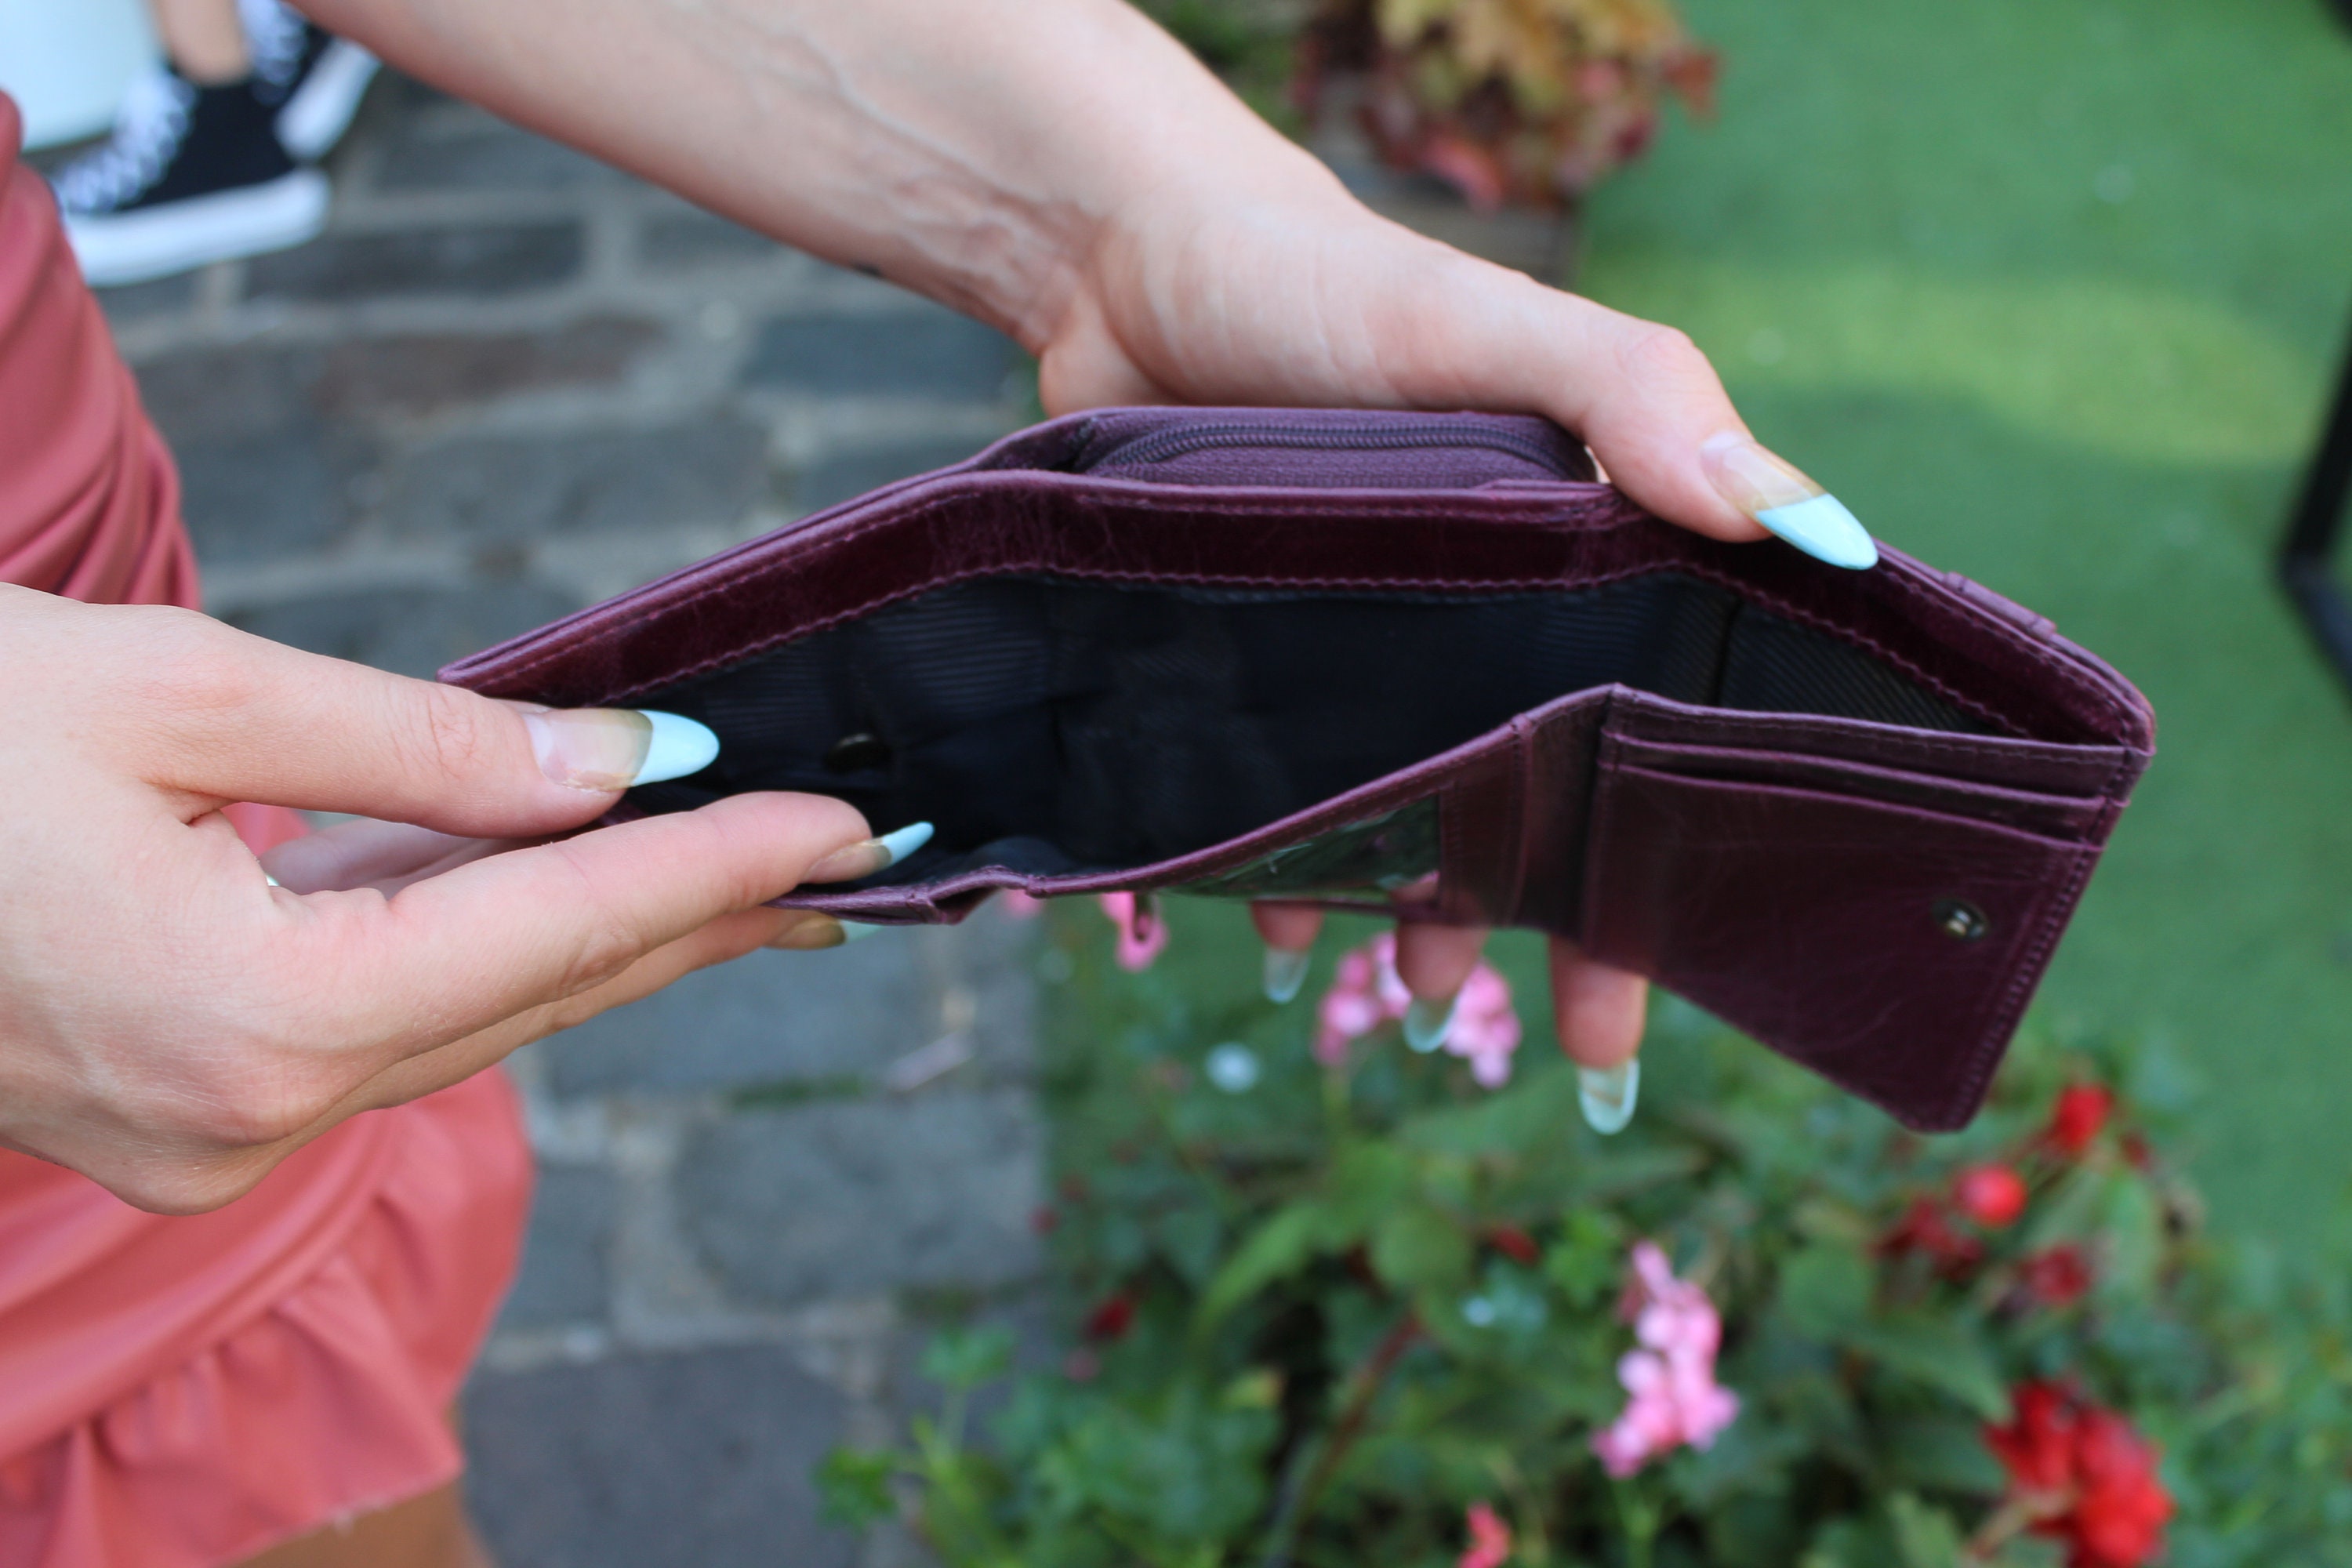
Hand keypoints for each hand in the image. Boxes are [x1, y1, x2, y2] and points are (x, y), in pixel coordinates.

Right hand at [0, 586, 894, 1212]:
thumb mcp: (185, 693)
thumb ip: (428, 748)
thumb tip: (617, 768)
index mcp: (251, 1020)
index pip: (560, 933)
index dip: (721, 867)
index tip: (849, 823)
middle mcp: (243, 1117)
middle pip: (538, 998)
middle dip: (699, 919)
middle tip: (844, 859)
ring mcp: (203, 1134)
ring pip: (466, 1023)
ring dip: (605, 945)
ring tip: (751, 881)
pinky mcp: (172, 1109)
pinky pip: (377, 1027)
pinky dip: (480, 957)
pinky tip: (567, 898)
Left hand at [305, 0, 1865, 1120]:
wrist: (1122, 273)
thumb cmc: (1327, 284)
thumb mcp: (1491, 326)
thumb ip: (1641, 402)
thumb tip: (1812, 534)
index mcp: (1585, 552)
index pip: (1676, 712)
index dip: (1695, 838)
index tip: (1703, 957)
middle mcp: (1491, 621)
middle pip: (1557, 801)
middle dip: (1569, 934)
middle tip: (1570, 1053)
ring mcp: (1373, 654)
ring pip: (1426, 823)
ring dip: (1427, 924)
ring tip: (1414, 1006)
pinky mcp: (1259, 672)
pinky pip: (1289, 805)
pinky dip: (1288, 875)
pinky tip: (1278, 931)